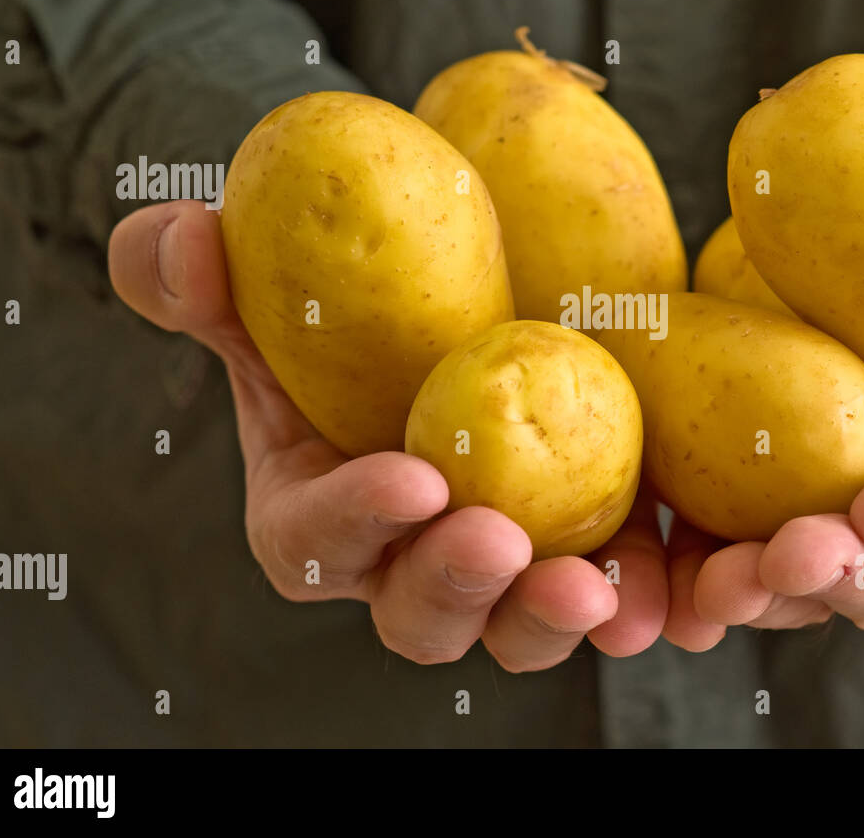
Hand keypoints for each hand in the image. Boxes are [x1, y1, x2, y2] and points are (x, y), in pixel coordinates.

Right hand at [108, 200, 667, 669]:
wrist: (445, 304)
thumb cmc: (337, 310)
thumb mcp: (263, 286)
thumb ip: (199, 273)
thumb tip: (183, 241)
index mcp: (317, 513)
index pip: (317, 540)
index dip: (355, 521)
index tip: (412, 478)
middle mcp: (405, 559)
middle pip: (421, 611)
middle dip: (458, 588)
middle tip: (502, 541)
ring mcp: (499, 562)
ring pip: (518, 622)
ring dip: (555, 617)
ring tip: (602, 590)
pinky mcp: (581, 541)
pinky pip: (612, 591)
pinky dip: (644, 600)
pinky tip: (680, 592)